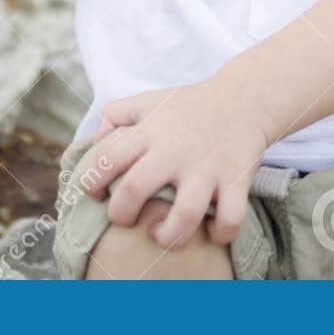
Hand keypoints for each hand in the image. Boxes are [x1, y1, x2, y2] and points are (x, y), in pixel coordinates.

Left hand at [82, 78, 271, 248]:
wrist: (243, 99)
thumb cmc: (187, 107)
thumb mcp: (147, 101)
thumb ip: (114, 116)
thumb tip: (94, 147)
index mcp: (149, 131)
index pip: (105, 158)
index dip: (91, 182)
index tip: (98, 193)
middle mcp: (174, 150)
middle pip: (134, 189)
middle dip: (121, 214)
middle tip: (126, 218)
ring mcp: (207, 167)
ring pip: (185, 215)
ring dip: (168, 235)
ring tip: (160, 233)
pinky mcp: (236, 179)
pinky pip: (230, 218)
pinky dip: (220, 233)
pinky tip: (210, 231)